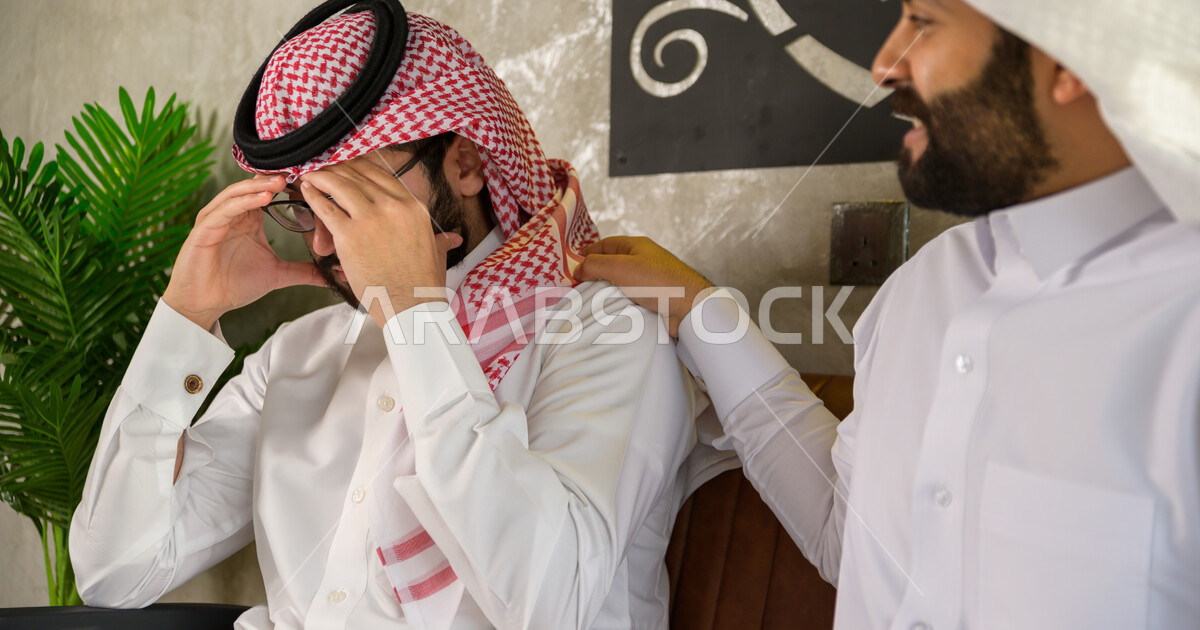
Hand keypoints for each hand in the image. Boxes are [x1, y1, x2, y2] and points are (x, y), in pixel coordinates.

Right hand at [162, 176, 324, 330]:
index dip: (286, 185)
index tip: (310, 180)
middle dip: (274, 179)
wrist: (205, 303)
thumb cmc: (234, 285)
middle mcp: (232, 214)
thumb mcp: (277, 274)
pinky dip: (243, 202)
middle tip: (298, 173)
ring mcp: (216, 218)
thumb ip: (304, 271)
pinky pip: (224, 210)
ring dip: (259, 186)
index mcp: (248, 219)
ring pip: (238, 193)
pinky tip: (262, 198)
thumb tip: (332, 275)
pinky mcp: (204, 228)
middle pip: (253, 187)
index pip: (267, 192)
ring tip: (281, 182)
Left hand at [300, 156, 462, 328]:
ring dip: (322, 177)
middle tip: (325, 170)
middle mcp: (393, 206)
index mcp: (413, 207)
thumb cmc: (422, 284)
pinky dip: (313, 195)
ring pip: (339, 185)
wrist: (411, 307)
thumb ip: (441, 240)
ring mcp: (370, 218)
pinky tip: (307, 190)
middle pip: (358, 175)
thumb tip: (452, 238)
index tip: (348, 168)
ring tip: (312, 176)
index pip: (381, 175)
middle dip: (338, 169)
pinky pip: (325, 207)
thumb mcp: (436, 254)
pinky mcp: (349, 235)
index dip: (359, 168)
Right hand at [578, 236, 712, 336]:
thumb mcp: (620, 267)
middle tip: (575, 285)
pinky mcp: (652, 300)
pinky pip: (628, 299)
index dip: (588, 253)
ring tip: (587, 300)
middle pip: (611, 264)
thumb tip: (578, 268)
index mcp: (637, 246)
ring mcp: (648, 281)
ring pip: (619, 284)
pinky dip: (617, 303)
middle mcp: (643, 261)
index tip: (572, 265)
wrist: (689, 308)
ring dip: (605, 291)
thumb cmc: (659, 282)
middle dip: (594, 273)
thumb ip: (595, 265)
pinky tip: (607, 311)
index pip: (605, 245)